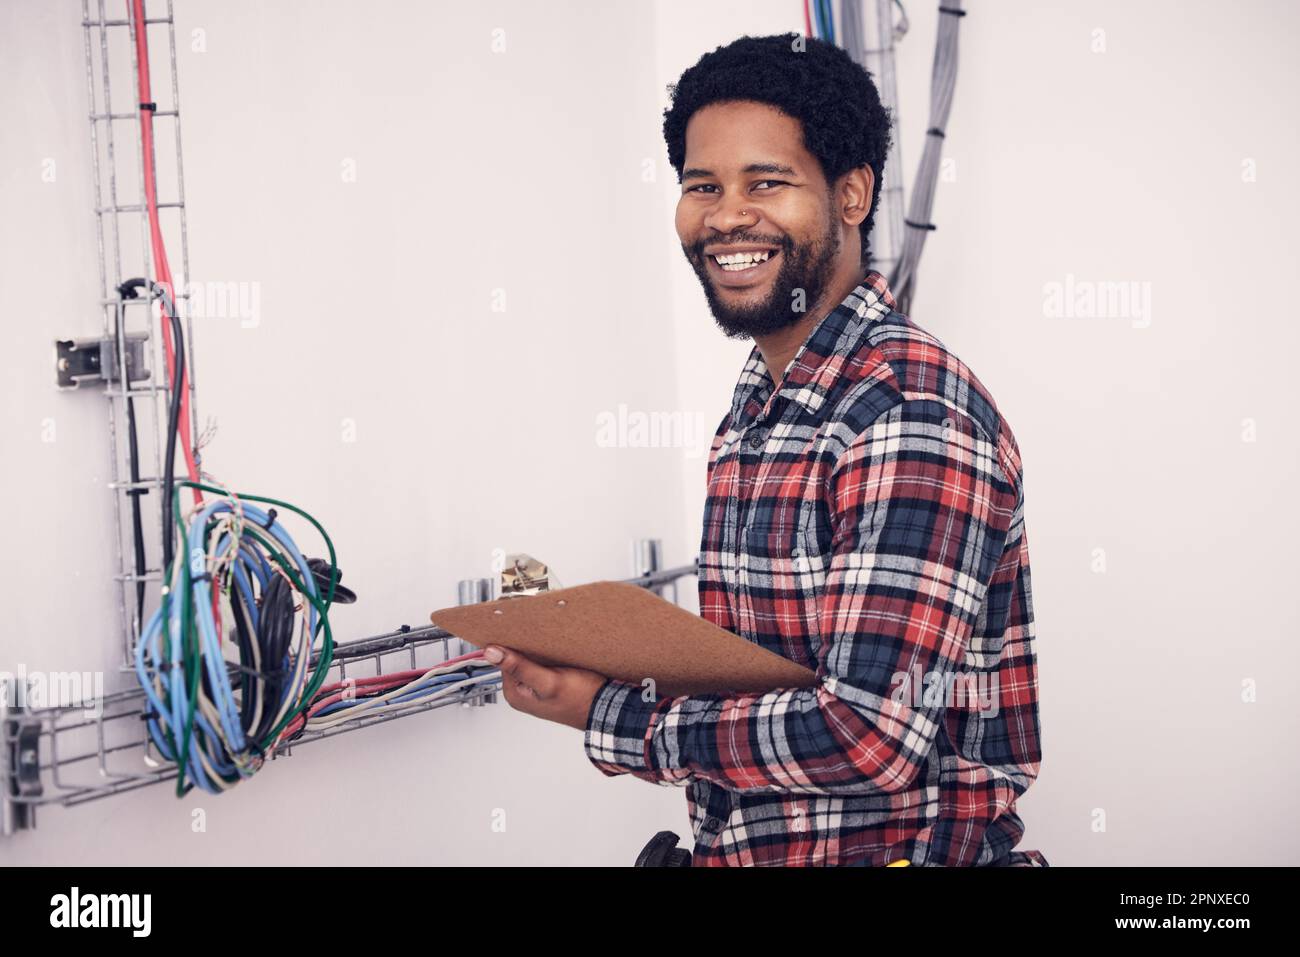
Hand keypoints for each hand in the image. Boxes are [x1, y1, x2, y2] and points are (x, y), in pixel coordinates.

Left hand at [483, 645, 606, 730]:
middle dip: (526, 646)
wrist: (605, 708)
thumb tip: (491, 653)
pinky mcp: (549, 683)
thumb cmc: (581, 700)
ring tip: (551, 646)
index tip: (521, 632)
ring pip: (530, 659)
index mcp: (515, 693)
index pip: (503, 659)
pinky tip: (557, 652)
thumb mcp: (548, 681)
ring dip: (538, 649)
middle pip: (516, 658)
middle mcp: (522, 691)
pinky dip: (548, 655)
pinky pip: (542, 663)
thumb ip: (520, 667)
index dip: (512, 643)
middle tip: (540, 638)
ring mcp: (536, 688)